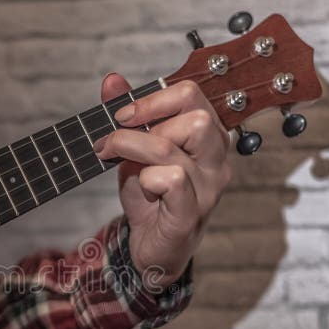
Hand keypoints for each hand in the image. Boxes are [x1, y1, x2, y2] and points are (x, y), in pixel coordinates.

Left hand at [95, 74, 231, 283]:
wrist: (151, 248)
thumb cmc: (151, 197)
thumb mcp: (134, 151)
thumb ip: (127, 115)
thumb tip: (111, 80)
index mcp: (207, 136)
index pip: (191, 95)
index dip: (151, 99)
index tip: (121, 115)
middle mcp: (217, 159)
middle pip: (193, 117)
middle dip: (145, 124)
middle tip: (116, 142)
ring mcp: (209, 188)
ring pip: (172, 148)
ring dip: (134, 150)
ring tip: (118, 162)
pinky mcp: (192, 213)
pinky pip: (172, 180)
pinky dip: (146, 179)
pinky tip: (143, 189)